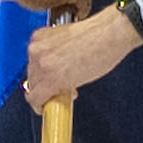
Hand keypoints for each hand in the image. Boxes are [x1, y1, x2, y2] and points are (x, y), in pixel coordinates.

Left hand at [24, 6, 142, 107]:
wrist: (110, 34)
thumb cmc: (98, 34)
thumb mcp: (68, 39)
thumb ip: (58, 51)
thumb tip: (58, 67)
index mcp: (40, 36)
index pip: (33, 61)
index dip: (44, 72)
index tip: (52, 76)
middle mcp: (37, 49)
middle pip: (32, 75)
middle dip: (46, 83)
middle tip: (63, 87)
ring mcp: (42, 65)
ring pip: (34, 88)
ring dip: (46, 94)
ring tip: (64, 93)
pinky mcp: (50, 81)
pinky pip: (36, 100)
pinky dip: (40, 106)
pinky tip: (48, 108)